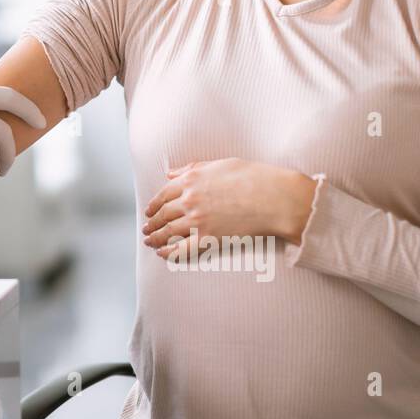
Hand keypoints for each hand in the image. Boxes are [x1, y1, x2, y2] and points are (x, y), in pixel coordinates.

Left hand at [141, 158, 316, 258]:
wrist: (273, 197)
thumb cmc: (252, 177)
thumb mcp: (219, 164)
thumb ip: (192, 169)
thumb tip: (170, 174)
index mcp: (190, 180)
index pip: (163, 194)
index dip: (153, 204)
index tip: (149, 210)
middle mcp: (189, 200)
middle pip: (163, 214)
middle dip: (152, 222)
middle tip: (146, 228)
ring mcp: (197, 220)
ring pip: (168, 232)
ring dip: (156, 238)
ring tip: (150, 241)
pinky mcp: (208, 238)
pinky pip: (182, 249)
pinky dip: (169, 253)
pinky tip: (162, 254)